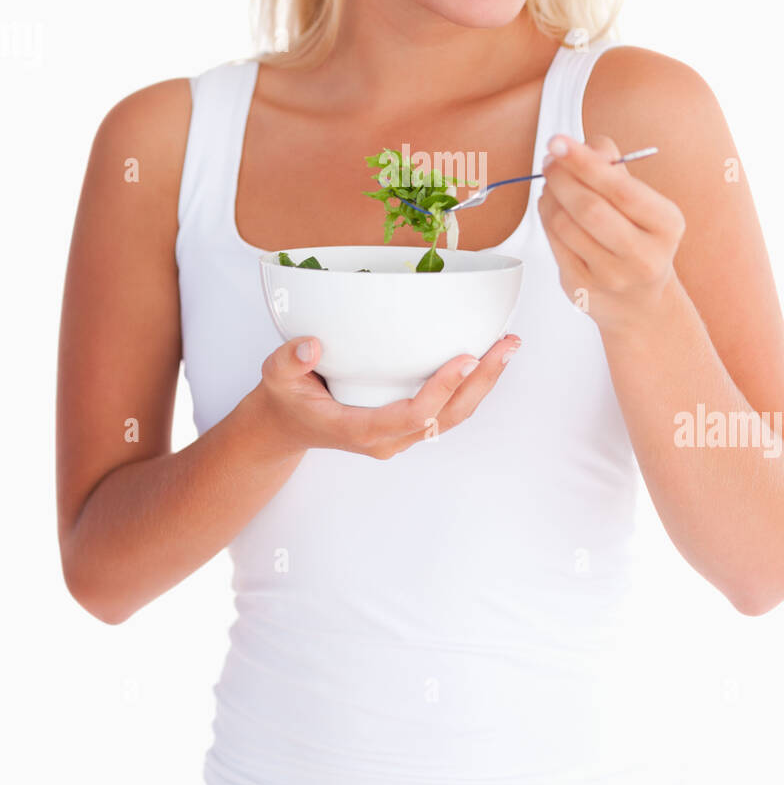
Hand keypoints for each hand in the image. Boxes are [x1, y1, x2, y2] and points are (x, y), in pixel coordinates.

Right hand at [256, 332, 520, 459]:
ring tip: (508, 348)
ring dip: (484, 385)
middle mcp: (388, 438)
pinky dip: (470, 386)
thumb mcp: (275, 375)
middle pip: (447, 417)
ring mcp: (400, 435)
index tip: (467, 358)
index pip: (413, 415)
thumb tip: (312, 346)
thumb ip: (289, 360)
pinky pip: (447, 411)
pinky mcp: (407, 425)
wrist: (287, 426)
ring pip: (453, 416)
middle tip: (507, 345)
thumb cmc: (285, 398)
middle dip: (481, 383)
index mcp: (360, 429)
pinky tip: (486, 358)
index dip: (443, 389)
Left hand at [537, 132, 685, 334]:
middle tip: (550, 160)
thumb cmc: (638, 238)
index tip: (559, 142)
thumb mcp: (642, 202)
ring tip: (553, 184)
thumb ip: (614, 168)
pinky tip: (553, 208)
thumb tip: (581, 147)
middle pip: (589, 209)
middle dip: (562, 177)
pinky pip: (554, 243)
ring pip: (564, 225)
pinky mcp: (582, 288)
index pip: (621, 190)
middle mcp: (644, 256)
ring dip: (550, 196)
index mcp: (666, 226)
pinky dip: (546, 217)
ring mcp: (611, 277)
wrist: (639, 302)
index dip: (585, 163)